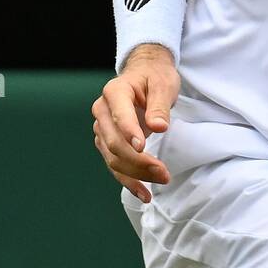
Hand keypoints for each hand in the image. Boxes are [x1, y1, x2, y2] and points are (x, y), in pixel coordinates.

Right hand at [91, 44, 180, 201]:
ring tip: (160, 182)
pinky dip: (128, 180)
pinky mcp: (107, 142)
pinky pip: (114, 164)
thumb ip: (159, 106)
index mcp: (115, 92)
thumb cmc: (155, 77)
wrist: (145, 74)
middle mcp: (102, 111)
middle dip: (138, 162)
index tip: (143, 148)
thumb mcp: (163, 85)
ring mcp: (102, 128)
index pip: (119, 115)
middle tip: (164, 174)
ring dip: (135, 175)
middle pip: (114, 143)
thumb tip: (158, 127)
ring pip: (113, 158)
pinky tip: (144, 194)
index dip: (129, 132)